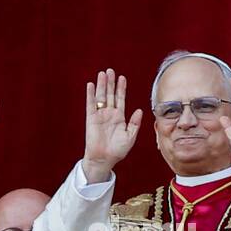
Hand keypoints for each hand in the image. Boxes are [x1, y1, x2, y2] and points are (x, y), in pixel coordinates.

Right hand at [83, 68, 142, 182]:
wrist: (105, 159)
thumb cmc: (118, 150)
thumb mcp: (130, 136)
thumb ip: (135, 123)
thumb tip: (139, 110)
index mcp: (119, 117)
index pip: (120, 99)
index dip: (121, 88)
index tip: (122, 78)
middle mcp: (109, 114)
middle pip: (110, 94)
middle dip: (111, 83)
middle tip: (110, 71)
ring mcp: (100, 115)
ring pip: (101, 97)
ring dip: (102, 85)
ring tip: (103, 74)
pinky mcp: (91, 119)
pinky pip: (91, 104)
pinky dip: (91, 95)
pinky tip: (91, 85)